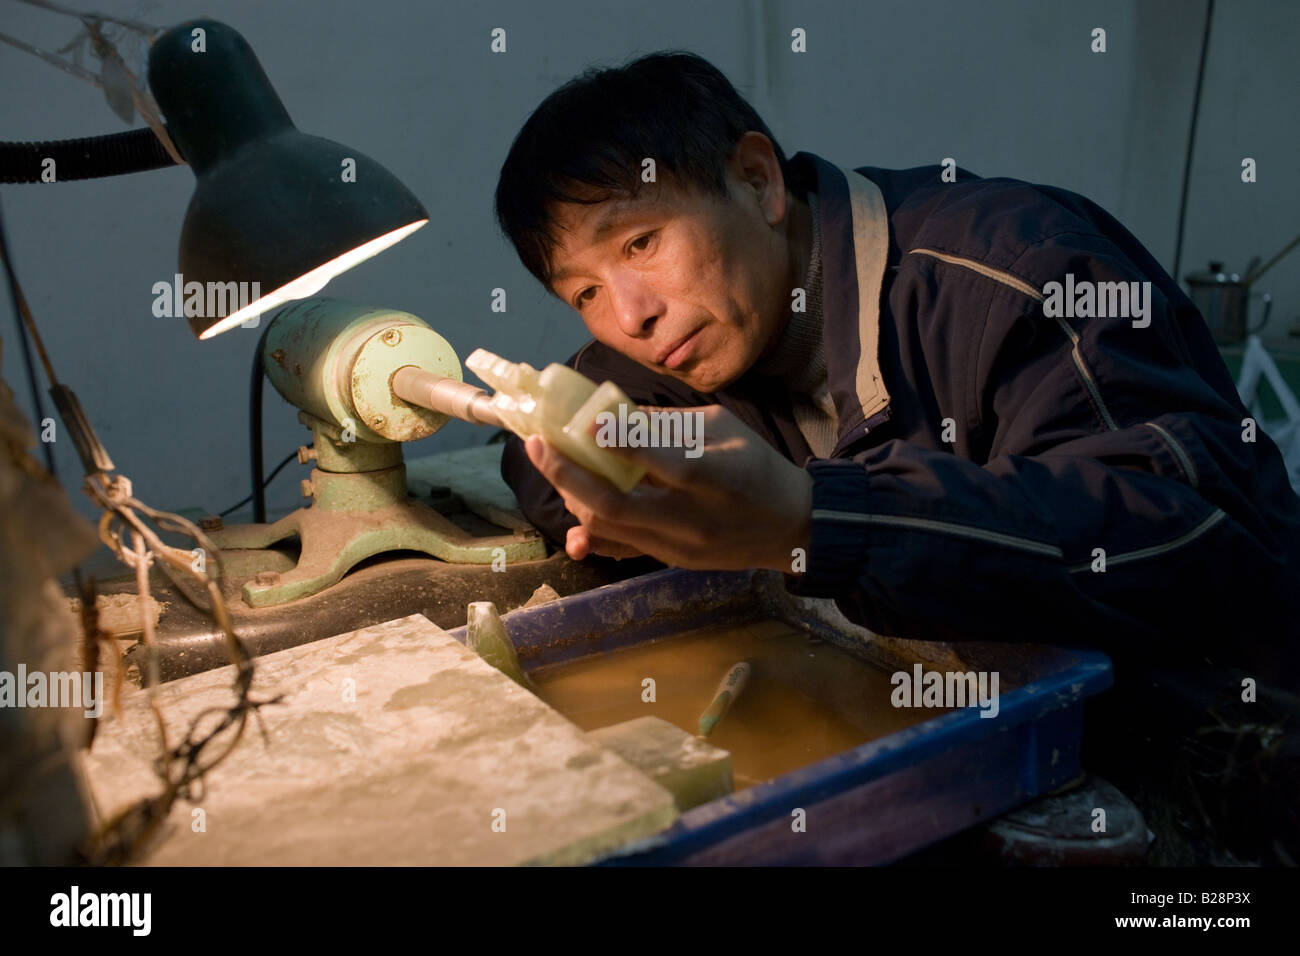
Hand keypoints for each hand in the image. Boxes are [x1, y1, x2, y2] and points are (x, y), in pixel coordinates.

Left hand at [524, 404, 811, 570]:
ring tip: (554, 467)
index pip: (661, 461)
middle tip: (539, 446)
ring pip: (608, 528)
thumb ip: (669, 423)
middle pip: (615, 503)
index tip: (585, 422)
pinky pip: (620, 548)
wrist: (790, 527)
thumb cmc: (757, 466)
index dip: (620, 443)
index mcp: (715, 476)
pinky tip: (571, 514)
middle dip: (568, 474)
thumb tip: (613, 413)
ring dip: (572, 498)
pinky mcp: (670, 560)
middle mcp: (691, 517)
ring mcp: (678, 545)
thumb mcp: (724, 427)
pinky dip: (591, 532)